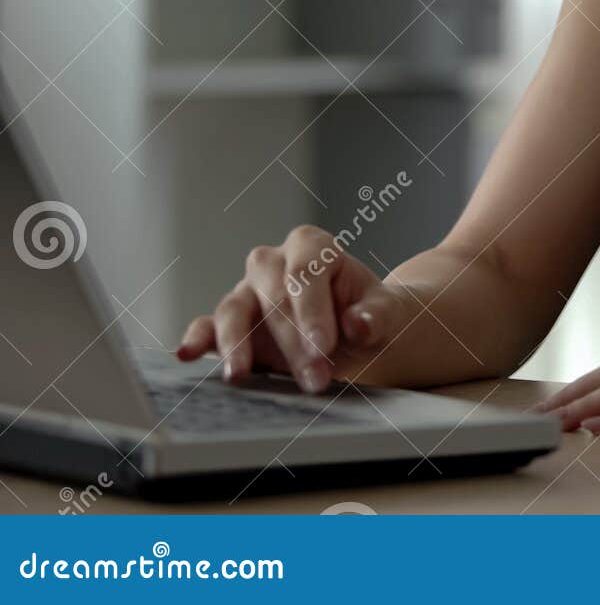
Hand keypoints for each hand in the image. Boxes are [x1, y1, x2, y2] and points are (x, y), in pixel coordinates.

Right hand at [175, 225, 411, 392]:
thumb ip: (376, 315)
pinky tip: (188, 354)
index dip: (313, 310)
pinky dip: (196, 339)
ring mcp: (247, 292)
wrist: (357, 335)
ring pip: (233, 310)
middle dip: (292, 341)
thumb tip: (358, 324)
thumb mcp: (386, 313)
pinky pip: (207, 326)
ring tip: (241, 375)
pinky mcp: (230, 322)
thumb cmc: (370, 316)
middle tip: (313, 379)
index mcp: (312, 246)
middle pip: (273, 297)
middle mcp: (273, 263)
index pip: (305, 273)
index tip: (323, 347)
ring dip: (237, 345)